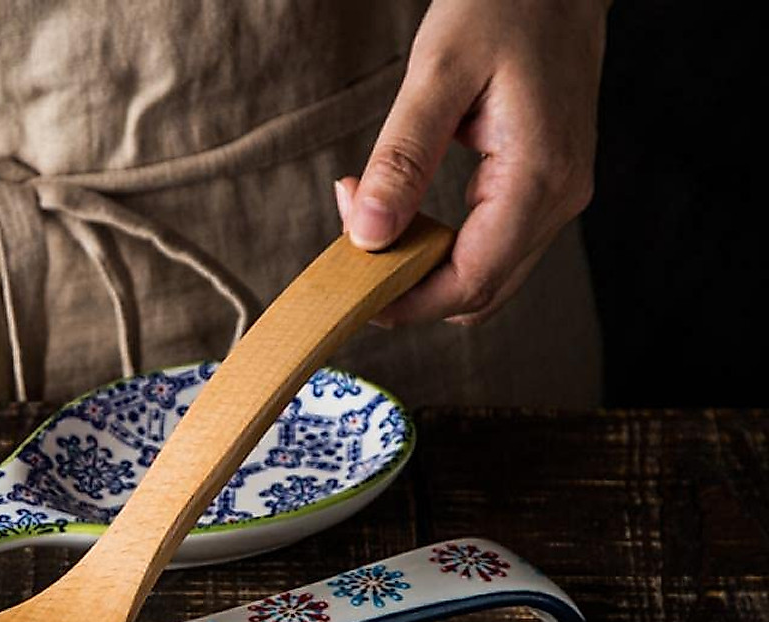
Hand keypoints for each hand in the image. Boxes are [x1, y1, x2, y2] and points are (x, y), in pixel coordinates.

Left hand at [334, 0, 607, 326]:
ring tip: (372, 216)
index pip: (471, 282)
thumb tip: (368, 236)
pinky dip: (440, 247)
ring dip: (421, 268)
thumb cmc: (502, 4)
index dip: (408, 303)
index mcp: (540, 176)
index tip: (353, 293)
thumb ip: (401, 158)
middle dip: (408, 288)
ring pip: (483, 277)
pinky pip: (489, 247)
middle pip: (477, 293)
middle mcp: (559, 199)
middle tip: (351, 246)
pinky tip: (405, 210)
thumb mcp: (438, 71)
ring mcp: (558, 198)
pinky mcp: (545, 190)